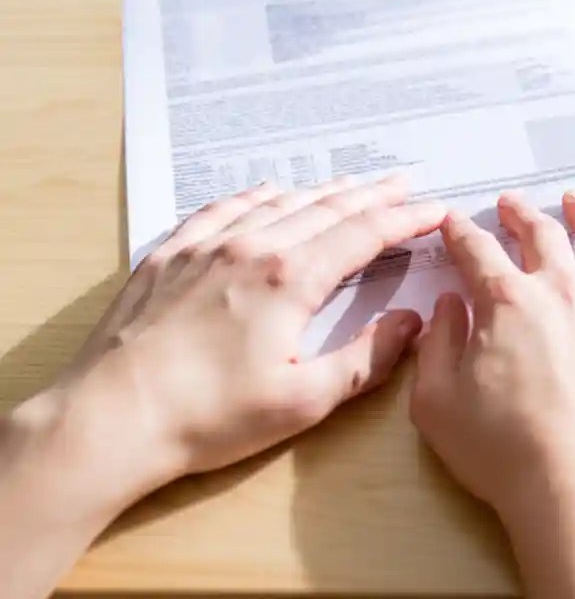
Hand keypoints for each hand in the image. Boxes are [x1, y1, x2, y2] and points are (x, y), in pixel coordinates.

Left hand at [0, 174, 444, 598]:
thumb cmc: (208, 418)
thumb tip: (412, 323)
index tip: (435, 211)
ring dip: (321, 192)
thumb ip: (367, 359)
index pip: (363, 235)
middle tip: (404, 183)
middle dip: (372, 195)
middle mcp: (252, 249)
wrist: (111, 419)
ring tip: (350, 184)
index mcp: (292, 280)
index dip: (406, 220)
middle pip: (326, 209)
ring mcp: (205, 247)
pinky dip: (255, 196)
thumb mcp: (304, 401)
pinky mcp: (167, 257)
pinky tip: (267, 193)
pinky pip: (221, 209)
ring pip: (276, 204)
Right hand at [410, 192, 574, 598]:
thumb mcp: (437, 404)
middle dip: (520, 213)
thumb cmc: (506, 451)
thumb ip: (436, 346)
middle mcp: (561, 289)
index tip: (453, 221)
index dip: (460, 233)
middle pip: (540, 234)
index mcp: (505, 301)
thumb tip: (447, 306)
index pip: (476, 251)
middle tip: (510, 203)